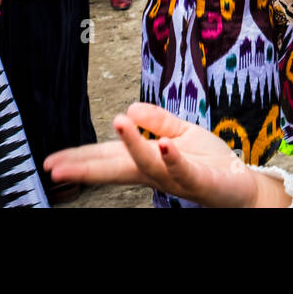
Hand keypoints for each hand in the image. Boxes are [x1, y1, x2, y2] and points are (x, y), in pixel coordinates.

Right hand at [44, 103, 284, 206]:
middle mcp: (154, 171)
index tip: (52, 162)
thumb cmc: (208, 162)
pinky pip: (184, 169)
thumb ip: (157, 121)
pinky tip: (164, 145)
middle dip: (87, 165)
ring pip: (148, 164)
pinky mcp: (198, 179)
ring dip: (133, 144)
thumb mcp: (180, 132)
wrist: (239, 184)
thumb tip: (129, 109)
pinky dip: (173, 158)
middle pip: (117, 166)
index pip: (107, 157)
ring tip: (118, 123)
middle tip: (57, 167)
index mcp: (146, 159)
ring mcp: (175, 176)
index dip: (80, 158)